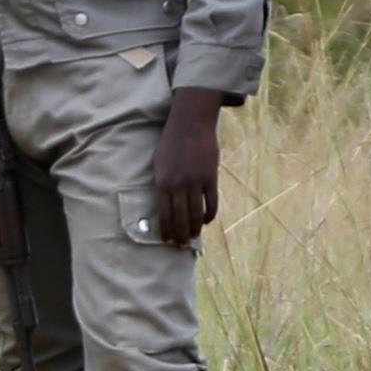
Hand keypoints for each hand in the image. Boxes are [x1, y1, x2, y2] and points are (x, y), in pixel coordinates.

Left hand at [151, 91, 226, 248]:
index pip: (164, 214)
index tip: (168, 241)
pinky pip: (211, 203)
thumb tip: (166, 206)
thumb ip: (162, 184)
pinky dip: (209, 215)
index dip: (166, 231)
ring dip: (194, 229)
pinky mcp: (210, 177)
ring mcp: (195, 182)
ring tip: (193, 237)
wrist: (191, 123)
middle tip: (181, 246)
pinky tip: (206, 221)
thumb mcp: (159, 163)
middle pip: (180, 218)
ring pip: (196, 214)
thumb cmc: (172, 142)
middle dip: (180, 235)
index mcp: (162, 182)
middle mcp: (178, 185)